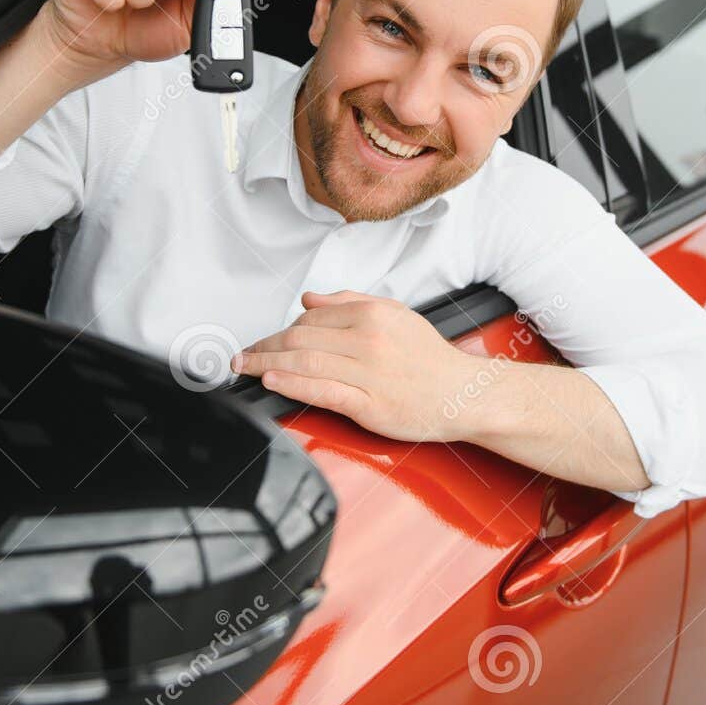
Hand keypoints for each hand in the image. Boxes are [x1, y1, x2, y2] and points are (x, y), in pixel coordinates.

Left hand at [231, 290, 479, 443]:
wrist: (463, 393)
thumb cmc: (429, 359)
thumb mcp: (395, 315)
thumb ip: (349, 303)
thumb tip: (309, 299)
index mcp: (372, 315)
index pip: (310, 318)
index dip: (280, 330)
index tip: (265, 340)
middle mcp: (368, 340)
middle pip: (299, 339)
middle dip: (264, 346)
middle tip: (242, 355)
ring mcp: (368, 374)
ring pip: (304, 363)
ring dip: (267, 364)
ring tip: (246, 367)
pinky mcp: (369, 405)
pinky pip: (322, 391)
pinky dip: (291, 385)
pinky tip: (272, 381)